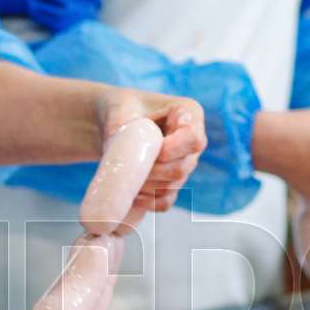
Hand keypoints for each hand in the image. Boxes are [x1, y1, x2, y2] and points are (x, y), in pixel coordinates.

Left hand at [95, 89, 208, 213]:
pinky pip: (166, 200)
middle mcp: (191, 142)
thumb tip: (121, 157)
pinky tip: (131, 193)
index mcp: (187, 113)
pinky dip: (148, 201)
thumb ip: (121, 127)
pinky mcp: (171, 182)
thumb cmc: (122, 108)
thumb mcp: (120, 109)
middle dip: (155, 171)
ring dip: (147, 185)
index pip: (193, 138)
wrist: (116, 121)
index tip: (152, 150)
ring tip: (124, 175)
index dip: (174, 149)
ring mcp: (183, 164)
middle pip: (183, 166)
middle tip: (129, 165)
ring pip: (173, 185)